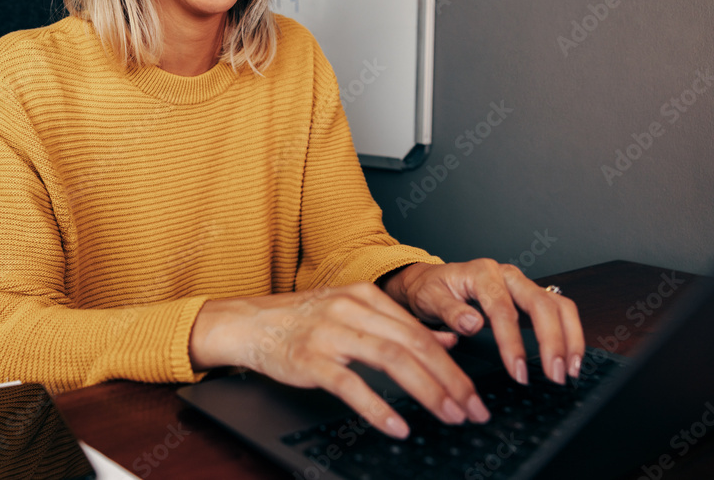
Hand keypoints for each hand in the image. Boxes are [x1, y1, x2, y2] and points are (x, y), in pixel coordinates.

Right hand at [189, 283, 491, 438]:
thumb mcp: (352, 311)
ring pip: (391, 359)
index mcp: (365, 296)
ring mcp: (330, 333)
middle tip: (472, 409)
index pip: (419, 332)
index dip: (452, 365)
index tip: (472, 393)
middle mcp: (352, 310)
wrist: (249, 322)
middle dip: (450, 380)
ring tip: (448, 415)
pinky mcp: (310, 358)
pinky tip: (397, 426)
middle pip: (413, 344)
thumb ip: (398, 324)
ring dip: (426, 391)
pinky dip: (378, 407)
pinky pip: (350, 384)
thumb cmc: (301, 320)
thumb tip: (448, 339)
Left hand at [382, 260, 584, 385]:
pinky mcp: (528, 296)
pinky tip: (569, 356)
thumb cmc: (430, 289)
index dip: (513, 342)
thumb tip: (473, 324)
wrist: (430, 280)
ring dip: (569, 337)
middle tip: (555, 374)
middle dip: (552, 341)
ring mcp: (521, 284)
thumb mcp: (429, 299)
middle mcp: (506, 275)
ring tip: (570, 369)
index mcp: (481, 273)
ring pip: (557, 304)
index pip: (503, 309)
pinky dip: (568, 333)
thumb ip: (450, 311)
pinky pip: (557, 310)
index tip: (517, 370)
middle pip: (541, 303)